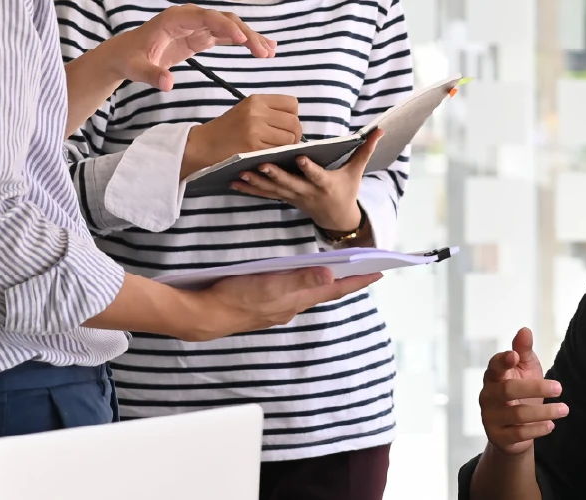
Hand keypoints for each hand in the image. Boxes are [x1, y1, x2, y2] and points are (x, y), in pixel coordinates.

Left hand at [99, 4, 275, 90]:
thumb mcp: (135, 68)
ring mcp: (197, 27)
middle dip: (246, 34)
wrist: (124, 55)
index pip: (205, 17)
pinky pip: (226, 37)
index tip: (242, 39)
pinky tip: (261, 49)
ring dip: (250, 38)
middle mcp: (190, 18)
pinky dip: (243, 43)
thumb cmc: (129, 58)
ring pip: (229, 27)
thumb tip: (168, 84)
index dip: (225, 26)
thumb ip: (151, 75)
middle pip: (224, 20)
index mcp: (174, 19)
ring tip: (270, 51)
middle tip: (264, 52)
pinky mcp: (201, 38)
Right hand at [181, 95, 303, 176]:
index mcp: (256, 100)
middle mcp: (257, 112)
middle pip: (294, 123)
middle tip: (285, 141)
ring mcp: (255, 130)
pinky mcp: (253, 147)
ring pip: (289, 139)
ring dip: (286, 146)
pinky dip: (276, 155)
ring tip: (274, 148)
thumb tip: (295, 122)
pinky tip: (266, 154)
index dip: (293, 116)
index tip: (286, 125)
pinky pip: (277, 151)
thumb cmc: (227, 128)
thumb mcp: (247, 110)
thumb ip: (269, 111)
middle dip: (294, 135)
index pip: (292, 103)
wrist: (204, 144)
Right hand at [187, 267, 382, 340]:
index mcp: (297, 299)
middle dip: (349, 280)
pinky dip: (305, 284)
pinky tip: (300, 277)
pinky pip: (294, 293)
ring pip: (311, 293)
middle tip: (367, 269)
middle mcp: (292, 305)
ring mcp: (279, 306)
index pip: (335, 288)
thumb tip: (331, 274)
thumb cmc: (236, 299)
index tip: (380, 271)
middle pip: (327, 291)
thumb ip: (300, 279)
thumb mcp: (270, 285)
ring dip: (328, 281)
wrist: (206, 316)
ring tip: (342, 270)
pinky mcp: (265, 304)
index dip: (358, 280)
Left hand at [232, 130, 382, 233]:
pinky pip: (265, 195)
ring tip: (240, 173)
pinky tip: (234, 182)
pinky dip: (250, 189)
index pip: (317, 175)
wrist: (336, 217)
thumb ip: (365, 150)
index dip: (309, 168)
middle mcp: (307, 192)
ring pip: (273, 190)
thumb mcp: (356, 172)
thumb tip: (378, 129)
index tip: (300, 157)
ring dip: (256, 182)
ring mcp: (294, 197)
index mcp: (325, 184)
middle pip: (289, 183)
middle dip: (275, 175)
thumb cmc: (346, 190)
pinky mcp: (284, 198)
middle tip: (260, 163)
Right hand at [479, 328, 568, 454]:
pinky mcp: (498, 437)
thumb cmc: (521, 391)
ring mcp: (490, 418)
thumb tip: (525, 330)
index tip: (514, 356)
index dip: (502, 361)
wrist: (514, 428)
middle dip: (535, 388)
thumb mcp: (524, 369)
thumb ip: (523, 351)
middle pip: (508, 391)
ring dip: (544, 411)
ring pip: (517, 414)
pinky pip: (519, 434)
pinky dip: (537, 429)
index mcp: (493, 376)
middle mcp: (487, 396)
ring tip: (564, 409)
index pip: (494, 366)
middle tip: (560, 387)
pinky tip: (552, 425)